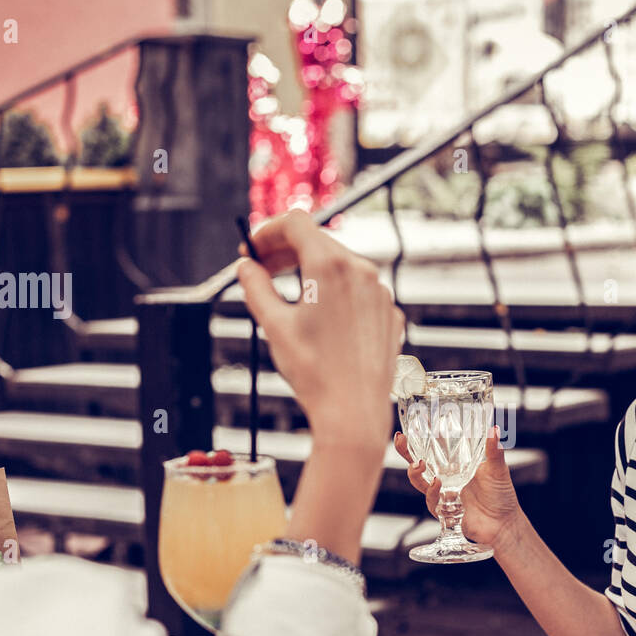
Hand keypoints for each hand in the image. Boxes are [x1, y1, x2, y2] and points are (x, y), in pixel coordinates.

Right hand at [236, 210, 403, 450]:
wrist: (353, 412)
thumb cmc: (314, 371)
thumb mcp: (274, 325)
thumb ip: (256, 287)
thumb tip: (245, 267)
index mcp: (331, 266)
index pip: (295, 223)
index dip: (266, 231)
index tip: (250, 248)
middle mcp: (362, 271)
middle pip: (318, 242)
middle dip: (285, 251)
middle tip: (260, 269)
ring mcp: (380, 292)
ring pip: (340, 267)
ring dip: (310, 272)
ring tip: (287, 296)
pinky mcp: (390, 314)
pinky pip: (358, 292)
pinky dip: (335, 295)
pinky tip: (320, 320)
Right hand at [393, 426, 521, 547]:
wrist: (504, 523)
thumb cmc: (501, 495)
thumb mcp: (497, 469)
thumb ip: (494, 450)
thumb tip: (494, 429)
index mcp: (455, 466)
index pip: (432, 450)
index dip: (418, 440)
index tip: (408, 429)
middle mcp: (445, 479)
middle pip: (418, 464)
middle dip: (406, 453)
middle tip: (402, 441)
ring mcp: (443, 495)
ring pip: (419, 483)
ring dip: (415, 474)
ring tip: (420, 465)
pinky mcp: (443, 511)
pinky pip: (431, 501)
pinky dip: (432, 492)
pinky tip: (436, 484)